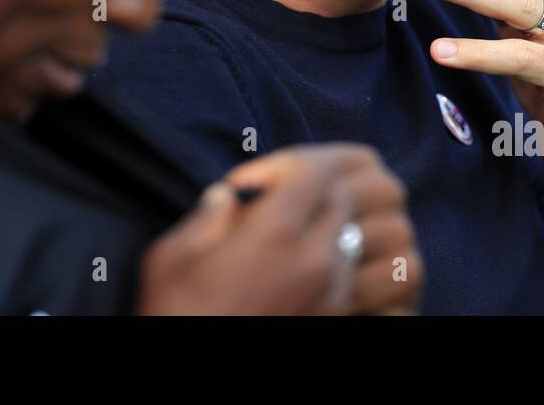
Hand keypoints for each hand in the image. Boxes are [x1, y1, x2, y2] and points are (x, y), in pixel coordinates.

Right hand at [136, 143, 421, 314]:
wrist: (194, 382)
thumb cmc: (175, 319)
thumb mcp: (171, 259)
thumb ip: (206, 216)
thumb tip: (229, 196)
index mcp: (274, 235)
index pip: (316, 170)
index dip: (291, 161)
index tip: (259, 178)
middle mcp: (316, 259)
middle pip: (352, 193)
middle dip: (326, 179)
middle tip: (291, 188)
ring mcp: (335, 290)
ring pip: (373, 229)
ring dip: (350, 214)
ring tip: (318, 215)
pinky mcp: (339, 315)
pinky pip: (367, 268)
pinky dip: (352, 250)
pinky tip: (318, 252)